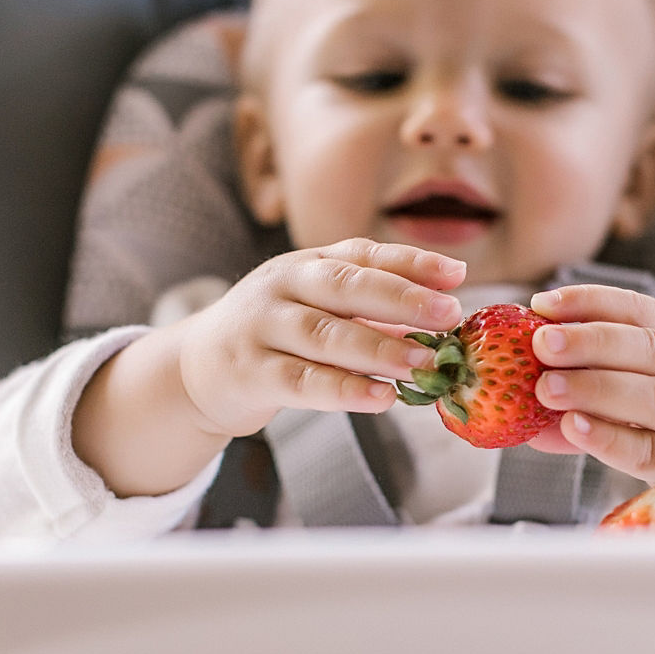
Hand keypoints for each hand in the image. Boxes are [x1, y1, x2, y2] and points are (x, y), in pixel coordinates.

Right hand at [73, 239, 464, 498]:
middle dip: (402, 299)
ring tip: (424, 364)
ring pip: (326, 335)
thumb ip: (372, 305)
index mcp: (307, 263)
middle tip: (449, 314)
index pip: (363, 255)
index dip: (412, 262)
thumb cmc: (277, 333)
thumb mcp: (318, 305)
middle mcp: (282, 286)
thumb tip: (441, 312)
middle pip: (346, 285)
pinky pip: (302, 381)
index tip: (457, 275)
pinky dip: (345, 390)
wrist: (197, 367)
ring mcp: (262, 327)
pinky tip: (382, 398)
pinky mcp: (250, 372)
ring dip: (379, 349)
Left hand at [527, 283, 654, 523]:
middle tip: (542, 345)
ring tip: (546, 389)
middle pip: (650, 349)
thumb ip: (592, 383)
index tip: (542, 304)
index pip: (641, 311)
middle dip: (592, 343)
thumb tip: (514, 391)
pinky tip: (574, 430)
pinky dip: (611, 440)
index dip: (590, 302)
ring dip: (597, 391)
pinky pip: (654, 451)